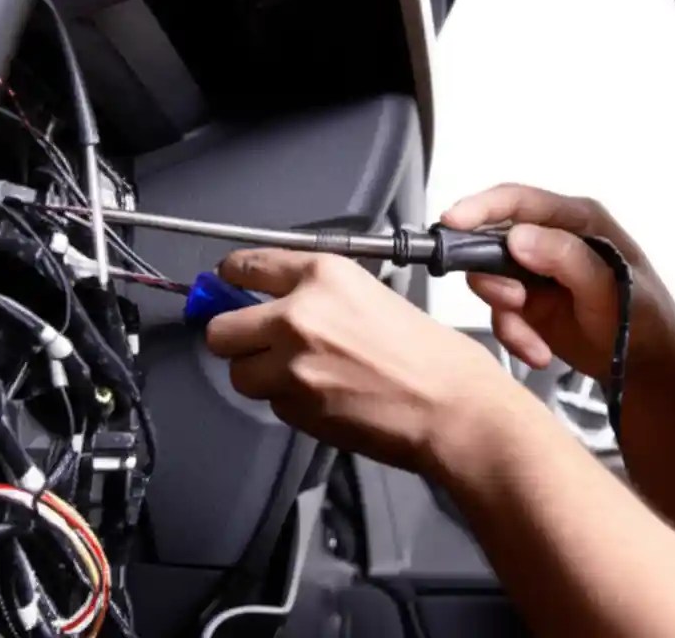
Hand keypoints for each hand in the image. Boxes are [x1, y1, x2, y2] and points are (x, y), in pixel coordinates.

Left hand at [206, 249, 522, 471]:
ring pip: (238, 373)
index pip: (247, 266)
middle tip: (256, 342)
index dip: (230, 277)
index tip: (225, 282)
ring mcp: (292, 366)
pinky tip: (325, 397)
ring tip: (302, 375)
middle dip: (235, 337)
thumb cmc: (434, 358)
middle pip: (221, 328)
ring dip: (259, 375)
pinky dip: (288, 402)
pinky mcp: (295, 407)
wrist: (453, 409)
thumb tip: (279, 301)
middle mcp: (299, 315)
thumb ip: (321, 295)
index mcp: (323, 276)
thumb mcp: (375, 296)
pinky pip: (270, 403)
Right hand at [442, 183, 674, 387]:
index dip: (482, 207)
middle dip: (493, 276)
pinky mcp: (527, 302)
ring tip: (532, 338)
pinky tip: (539, 350)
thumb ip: (565, 257)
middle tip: (512, 302)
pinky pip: (499, 314)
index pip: (519, 201)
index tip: (453, 222)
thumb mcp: (609, 288)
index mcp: (577, 220)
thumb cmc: (643, 319)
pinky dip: (514, 336)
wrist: (647, 368)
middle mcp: (550, 240)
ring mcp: (536, 272)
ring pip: (490, 281)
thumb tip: (516, 236)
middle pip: (493, 241)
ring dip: (506, 313)